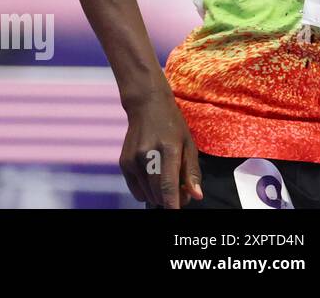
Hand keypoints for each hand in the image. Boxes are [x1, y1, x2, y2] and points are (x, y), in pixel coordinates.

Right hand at [120, 90, 202, 207]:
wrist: (146, 106)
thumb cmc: (172, 125)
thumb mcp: (189, 145)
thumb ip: (192, 172)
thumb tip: (196, 196)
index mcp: (168, 149)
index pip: (168, 184)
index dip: (173, 203)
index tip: (176, 213)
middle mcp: (147, 154)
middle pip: (158, 192)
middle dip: (171, 200)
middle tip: (181, 191)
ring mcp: (132, 158)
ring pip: (147, 193)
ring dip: (159, 195)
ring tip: (166, 182)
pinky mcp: (123, 162)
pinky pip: (136, 190)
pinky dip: (146, 191)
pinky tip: (153, 178)